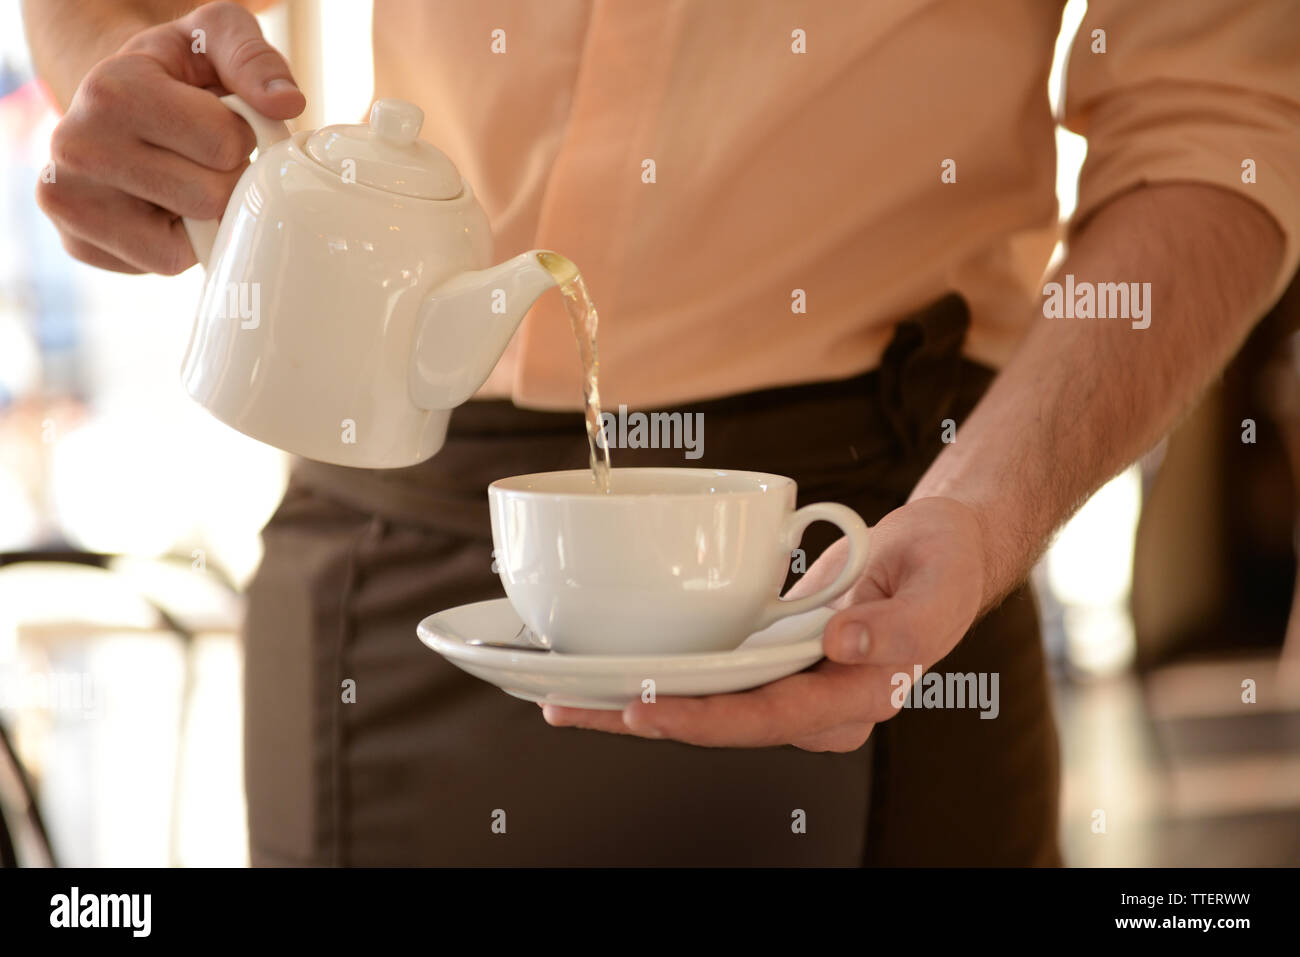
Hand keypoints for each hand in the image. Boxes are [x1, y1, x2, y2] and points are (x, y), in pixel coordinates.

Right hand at [36, 1, 304, 274]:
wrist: (115, 103)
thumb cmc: (173, 73)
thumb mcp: (214, 39)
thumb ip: (255, 60)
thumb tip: (288, 104)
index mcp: (110, 90)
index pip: (225, 145)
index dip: (239, 137)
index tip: (215, 120)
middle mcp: (74, 146)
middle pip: (211, 198)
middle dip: (223, 178)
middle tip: (196, 154)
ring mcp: (68, 201)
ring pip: (187, 243)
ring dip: (202, 215)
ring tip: (176, 177)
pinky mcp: (77, 244)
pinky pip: (164, 264)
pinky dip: (176, 243)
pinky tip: (157, 206)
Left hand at [541, 496, 987, 750]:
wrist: (938, 555)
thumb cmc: (941, 569)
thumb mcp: (938, 588)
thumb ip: (902, 625)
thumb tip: (843, 644)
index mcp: (856, 700)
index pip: (769, 719)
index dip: (705, 719)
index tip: (648, 707)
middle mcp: (815, 707)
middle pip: (720, 725)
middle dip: (646, 721)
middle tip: (573, 707)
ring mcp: (789, 688)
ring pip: (705, 707)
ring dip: (636, 706)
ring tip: (566, 699)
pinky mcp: (770, 664)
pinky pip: (711, 680)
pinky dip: (661, 677)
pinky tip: (610, 672)